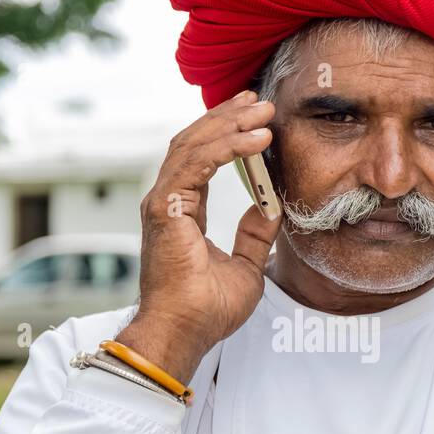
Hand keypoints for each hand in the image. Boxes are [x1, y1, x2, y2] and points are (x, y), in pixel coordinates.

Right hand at [116, 90, 281, 380]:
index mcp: (181, 211)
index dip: (227, 132)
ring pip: (194, 144)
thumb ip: (254, 233)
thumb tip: (270, 207)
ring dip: (231, 124)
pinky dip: (227, 146)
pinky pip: (197, 163)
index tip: (257, 117)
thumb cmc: (208, 310)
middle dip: (229, 117)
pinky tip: (256, 139)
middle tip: (262, 101)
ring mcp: (163, 202)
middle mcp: (167, 201)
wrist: (186, 332)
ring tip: (264, 112)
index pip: (201, 157)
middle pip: (195, 141)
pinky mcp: (166, 208)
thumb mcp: (247, 265)